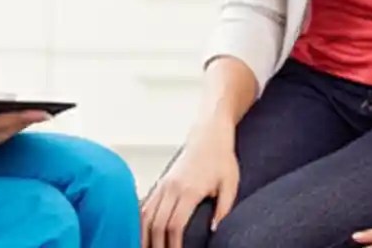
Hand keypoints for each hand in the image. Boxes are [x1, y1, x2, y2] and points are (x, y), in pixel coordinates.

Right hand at [140, 117, 238, 247]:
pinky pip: (145, 205)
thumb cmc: (221, 157)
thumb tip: (214, 230)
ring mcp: (163, 184)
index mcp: (188, 190)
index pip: (174, 224)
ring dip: (143, 234)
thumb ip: (224, 209)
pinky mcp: (161, 182)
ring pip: (145, 215)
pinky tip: (141, 232)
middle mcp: (171, 187)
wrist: (209, 134)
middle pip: (156, 223)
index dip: (173, 245)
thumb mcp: (230, 184)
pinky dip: (140, 221)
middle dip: (155, 244)